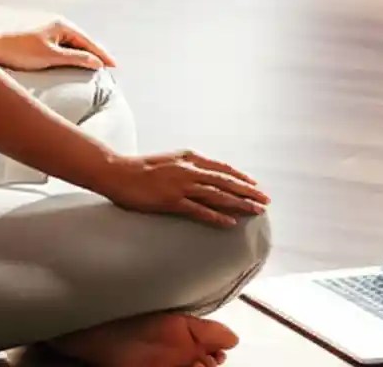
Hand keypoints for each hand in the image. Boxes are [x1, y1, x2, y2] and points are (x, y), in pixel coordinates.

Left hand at [0, 19, 117, 71]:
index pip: (89, 42)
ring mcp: (51, 33)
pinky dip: (73, 58)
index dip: (103, 55)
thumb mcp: (51, 56)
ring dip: (85, 57)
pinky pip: (64, 50)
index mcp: (63, 26)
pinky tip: (76, 67)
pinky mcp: (43, 41)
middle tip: (110, 70)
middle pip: (84, 43)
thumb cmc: (20, 51)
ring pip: (74, 47)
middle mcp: (59, 26)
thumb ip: (76, 59)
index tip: (115, 67)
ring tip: (97, 70)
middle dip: (96, 56)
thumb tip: (97, 62)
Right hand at [98, 150, 269, 228]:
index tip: (255, 186)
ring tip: (256, 211)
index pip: (222, 168)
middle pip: (226, 181)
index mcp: (189, 158)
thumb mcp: (169, 161)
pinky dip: (216, 216)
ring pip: (218, 195)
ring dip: (239, 203)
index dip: (240, 178)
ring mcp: (181, 185)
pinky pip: (199, 209)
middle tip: (266, 200)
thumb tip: (203, 174)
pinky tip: (230, 223)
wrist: (117, 172)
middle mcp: (189, 170)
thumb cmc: (141, 168)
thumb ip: (187, 166)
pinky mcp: (171, 200)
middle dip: (248, 191)